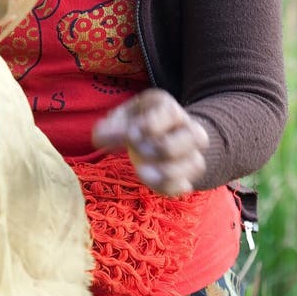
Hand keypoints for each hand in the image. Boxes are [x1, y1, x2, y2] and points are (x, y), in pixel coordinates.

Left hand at [92, 88, 208, 195]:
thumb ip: (111, 125)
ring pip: (197, 164)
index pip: (172, 113)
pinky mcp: (186, 176)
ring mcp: (191, 153)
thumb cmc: (139, 121)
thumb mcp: (124, 116)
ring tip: (141, 171)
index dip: (152, 125)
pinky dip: (168, 187)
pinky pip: (186, 185)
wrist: (161, 133)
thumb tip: (99, 138)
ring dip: (169, 171)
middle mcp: (188, 129)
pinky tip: (149, 180)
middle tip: (138, 151)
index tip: (131, 135)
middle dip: (165, 147)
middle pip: (196, 137)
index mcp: (169, 108)